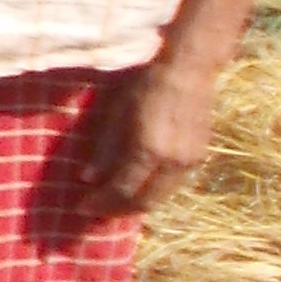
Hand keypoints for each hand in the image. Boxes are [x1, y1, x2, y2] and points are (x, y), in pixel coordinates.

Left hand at [77, 53, 219, 215]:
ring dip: (136, 204)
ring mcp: (190, 162)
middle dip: (117, 210)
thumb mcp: (116, 113)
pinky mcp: (200, 157)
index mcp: (149, 149)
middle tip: (96, 211)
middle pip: (144, 201)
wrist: (189, 71)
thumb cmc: (146, 85)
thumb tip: (87, 179)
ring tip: (113, 202)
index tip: (81, 207)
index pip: (121, 189)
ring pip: (160, 197)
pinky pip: (173, 185)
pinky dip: (152, 191)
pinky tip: (137, 186)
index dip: (100, 202)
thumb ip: (104, 149)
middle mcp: (173, 162)